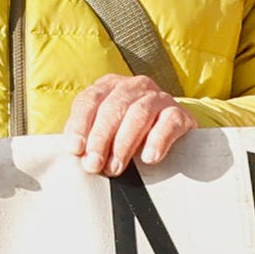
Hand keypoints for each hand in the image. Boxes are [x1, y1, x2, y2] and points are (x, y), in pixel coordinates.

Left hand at [60, 69, 189, 176]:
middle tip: (93, 164)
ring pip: (139, 114)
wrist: (171, 129)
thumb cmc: (128, 131)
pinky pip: (169, 123)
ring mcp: (158, 97)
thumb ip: (88, 137)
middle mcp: (133, 86)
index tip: (75, 148)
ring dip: (124, 143)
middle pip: (113, 108)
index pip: (89, 100)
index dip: (80, 124)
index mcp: (109, 86)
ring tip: (116, 167)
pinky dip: (157, 141)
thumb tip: (76, 153)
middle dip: (100, 138)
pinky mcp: (179, 113)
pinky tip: (149, 158)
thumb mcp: (105, 129)